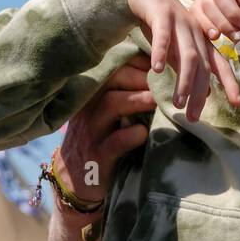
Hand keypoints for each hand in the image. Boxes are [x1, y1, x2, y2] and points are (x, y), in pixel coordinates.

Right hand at [54, 55, 155, 204]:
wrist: (76, 180)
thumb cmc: (102, 139)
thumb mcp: (108, 114)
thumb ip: (127, 94)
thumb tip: (161, 75)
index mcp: (92, 94)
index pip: (113, 66)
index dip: (137, 61)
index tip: (161, 62)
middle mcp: (89, 107)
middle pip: (111, 79)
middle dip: (138, 76)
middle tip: (163, 80)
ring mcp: (92, 132)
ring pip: (110, 105)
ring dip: (137, 99)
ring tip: (156, 100)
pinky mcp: (98, 156)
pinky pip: (115, 142)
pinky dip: (131, 135)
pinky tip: (143, 132)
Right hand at [115, 0, 239, 120]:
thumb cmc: (157, 19)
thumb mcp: (175, 46)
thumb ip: (187, 67)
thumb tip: (205, 92)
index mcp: (200, 38)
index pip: (218, 64)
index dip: (229, 83)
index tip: (238, 104)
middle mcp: (196, 31)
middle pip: (204, 65)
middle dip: (201, 92)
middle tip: (195, 117)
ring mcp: (180, 21)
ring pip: (188, 54)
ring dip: (184, 80)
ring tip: (178, 102)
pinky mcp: (160, 13)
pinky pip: (163, 35)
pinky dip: (161, 52)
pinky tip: (157, 70)